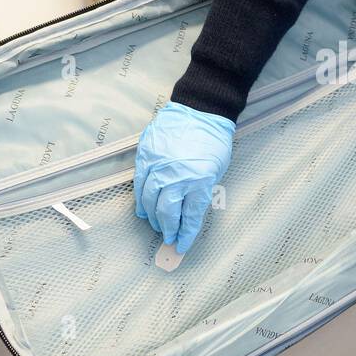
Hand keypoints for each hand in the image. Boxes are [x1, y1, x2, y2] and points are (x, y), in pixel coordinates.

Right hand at [134, 101, 235, 255]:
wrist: (201, 109)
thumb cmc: (214, 140)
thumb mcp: (216, 170)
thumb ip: (201, 191)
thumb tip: (188, 212)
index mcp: (200, 181)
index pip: (190, 216)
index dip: (185, 234)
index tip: (180, 245)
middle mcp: (177, 176)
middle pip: (166, 211)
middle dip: (167, 228)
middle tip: (167, 236)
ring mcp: (159, 165)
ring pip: (149, 199)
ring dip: (152, 216)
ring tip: (155, 225)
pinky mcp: (146, 155)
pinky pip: (140, 183)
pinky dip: (140, 198)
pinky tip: (142, 208)